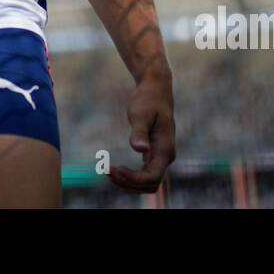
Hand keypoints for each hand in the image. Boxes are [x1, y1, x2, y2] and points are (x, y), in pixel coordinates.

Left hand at [109, 67, 175, 193]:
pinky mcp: (154, 154)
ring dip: (128, 183)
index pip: (151, 177)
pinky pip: (145, 175)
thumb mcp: (141, 114)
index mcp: (165, 149)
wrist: (156, 88)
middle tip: (106, 171)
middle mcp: (166, 157)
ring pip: (147, 183)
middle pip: (150, 185)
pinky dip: (130, 177)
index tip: (113, 169)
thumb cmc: (148, 99)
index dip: (132, 179)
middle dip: (128, 183)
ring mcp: (161, 157)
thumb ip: (140, 132)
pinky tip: (115, 169)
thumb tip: (141, 150)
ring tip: (107, 171)